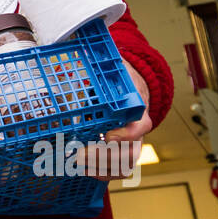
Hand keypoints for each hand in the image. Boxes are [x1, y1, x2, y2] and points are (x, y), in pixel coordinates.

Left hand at [82, 59, 151, 180]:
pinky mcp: (121, 154)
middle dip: (104, 156)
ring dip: (100, 169)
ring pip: (124, 167)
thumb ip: (103, 64)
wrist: (134, 89)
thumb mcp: (116, 69)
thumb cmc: (122, 80)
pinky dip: (100, 174)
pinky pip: (117, 172)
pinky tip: (82, 169)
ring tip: (77, 163)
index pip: (140, 127)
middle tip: (80, 153)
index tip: (108, 135)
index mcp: (139, 111)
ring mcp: (131, 146)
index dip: (126, 135)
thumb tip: (77, 44)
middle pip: (130, 153)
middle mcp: (138, 133)